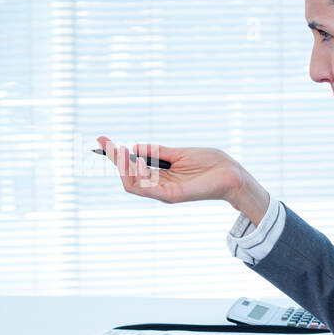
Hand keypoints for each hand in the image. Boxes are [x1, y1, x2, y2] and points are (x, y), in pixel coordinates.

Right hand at [96, 135, 248, 205]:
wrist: (231, 174)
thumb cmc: (210, 163)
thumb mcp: (179, 153)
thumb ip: (158, 152)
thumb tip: (135, 148)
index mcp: (160, 175)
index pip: (132, 167)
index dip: (115, 155)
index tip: (102, 139)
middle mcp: (158, 185)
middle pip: (127, 175)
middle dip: (114, 159)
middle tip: (106, 143)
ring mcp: (163, 191)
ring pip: (131, 183)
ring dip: (122, 167)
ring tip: (119, 151)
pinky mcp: (171, 195)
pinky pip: (147, 188)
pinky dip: (137, 175)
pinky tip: (136, 161)